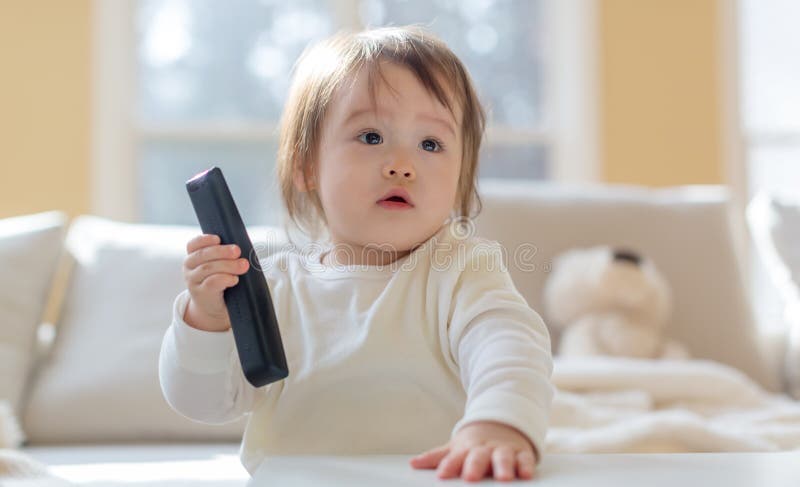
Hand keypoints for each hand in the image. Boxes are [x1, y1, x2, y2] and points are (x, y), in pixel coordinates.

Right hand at [182, 234, 249, 331]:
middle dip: (222, 251)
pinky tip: (234, 279)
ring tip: (243, 265)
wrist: (214, 307)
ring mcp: (193, 281)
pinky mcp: (201, 294)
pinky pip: (211, 283)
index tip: (218, 238)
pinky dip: (225, 279)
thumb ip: (225, 255)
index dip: (205, 240)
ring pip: (208, 268)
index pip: (193, 244)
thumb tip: (239, 248)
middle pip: (203, 255)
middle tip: (237, 251)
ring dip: (227, 265)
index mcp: (193, 256)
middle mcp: (189, 267)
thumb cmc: (221, 281)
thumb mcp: (220, 265)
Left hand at [410, 420, 536, 481]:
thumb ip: (436, 457)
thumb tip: (413, 464)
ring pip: (503, 457)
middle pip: (479, 457)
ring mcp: (503, 450)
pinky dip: (525, 465)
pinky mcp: (521, 453)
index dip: (449, 466)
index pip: (455, 458)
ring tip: (503, 478)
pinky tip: (525, 474)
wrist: (500, 425)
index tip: (442, 475)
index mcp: (466, 449)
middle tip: (471, 477)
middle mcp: (484, 449)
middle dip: (475, 466)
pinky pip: (525, 459)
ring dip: (503, 467)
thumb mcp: (455, 448)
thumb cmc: (474, 445)